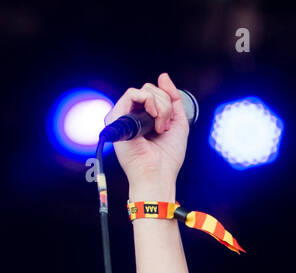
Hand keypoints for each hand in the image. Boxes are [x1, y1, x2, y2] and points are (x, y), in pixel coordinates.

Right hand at [104, 72, 189, 197]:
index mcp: (145, 117)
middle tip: (164, 127)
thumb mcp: (178, 123)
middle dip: (166, 105)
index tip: (171, 122)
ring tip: (160, 127)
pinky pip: (133, 93)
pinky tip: (153, 118)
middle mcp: (132, 114)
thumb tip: (163, 76)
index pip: (155, 94)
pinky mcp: (116, 116)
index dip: (168, 102)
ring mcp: (124, 115)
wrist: (158, 173)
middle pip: (151, 89)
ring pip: (145, 90)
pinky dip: (149, 101)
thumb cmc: (167, 156)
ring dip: (161, 107)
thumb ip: (173, 98)